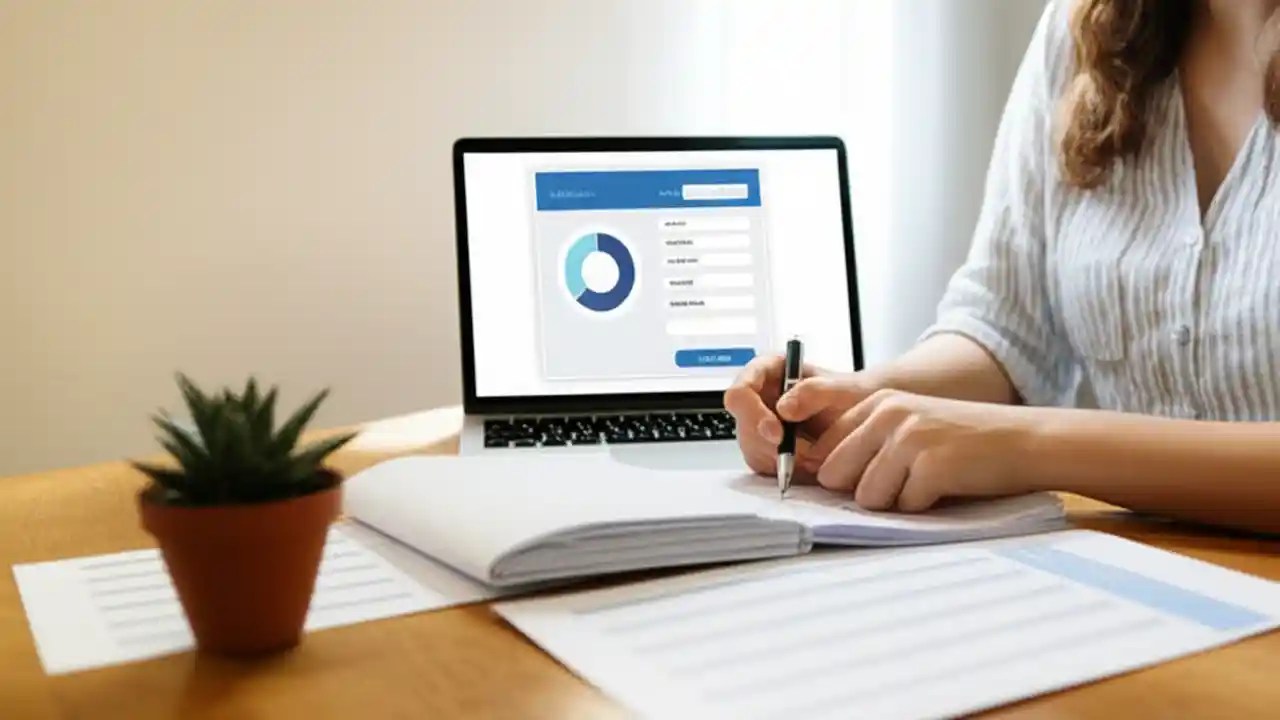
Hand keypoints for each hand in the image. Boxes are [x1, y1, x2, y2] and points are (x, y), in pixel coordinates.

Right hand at [723, 355, 874, 476]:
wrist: (865, 420)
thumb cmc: (854, 397)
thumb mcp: (843, 388)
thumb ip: (814, 391)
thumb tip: (783, 408)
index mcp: (769, 371)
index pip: (740, 392)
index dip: (751, 413)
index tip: (777, 432)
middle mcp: (759, 398)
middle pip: (743, 426)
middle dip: (770, 444)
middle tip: (804, 453)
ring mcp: (760, 426)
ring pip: (752, 449)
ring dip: (782, 458)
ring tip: (815, 454)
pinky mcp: (767, 451)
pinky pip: (764, 467)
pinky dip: (785, 469)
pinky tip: (808, 462)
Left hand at [813, 389, 1036, 511]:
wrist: (1024, 440)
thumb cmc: (963, 439)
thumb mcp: (909, 423)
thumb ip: (866, 441)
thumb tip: (821, 478)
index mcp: (876, 402)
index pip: (824, 448)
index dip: (837, 474)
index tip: (855, 481)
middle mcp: (887, 415)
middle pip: (835, 475)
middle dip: (861, 490)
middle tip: (898, 483)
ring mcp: (908, 439)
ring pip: (867, 496)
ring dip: (894, 501)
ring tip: (925, 482)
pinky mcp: (931, 466)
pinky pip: (905, 507)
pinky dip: (924, 507)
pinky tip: (946, 487)